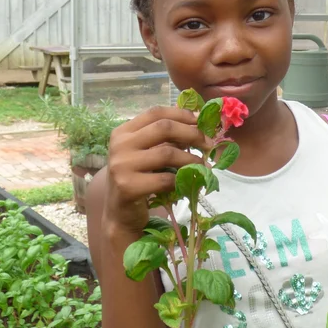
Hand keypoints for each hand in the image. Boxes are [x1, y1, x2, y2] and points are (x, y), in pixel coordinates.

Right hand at [103, 106, 208, 235]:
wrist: (119, 214)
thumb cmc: (137, 180)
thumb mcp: (145, 154)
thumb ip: (164, 140)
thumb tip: (198, 125)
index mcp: (123, 132)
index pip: (155, 113)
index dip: (182, 115)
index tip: (201, 121)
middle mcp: (119, 145)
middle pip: (163, 128)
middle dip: (192, 133)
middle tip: (209, 144)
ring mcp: (121, 166)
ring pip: (167, 153)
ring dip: (191, 159)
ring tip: (203, 165)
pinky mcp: (127, 187)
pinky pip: (164, 179)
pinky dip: (180, 180)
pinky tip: (186, 183)